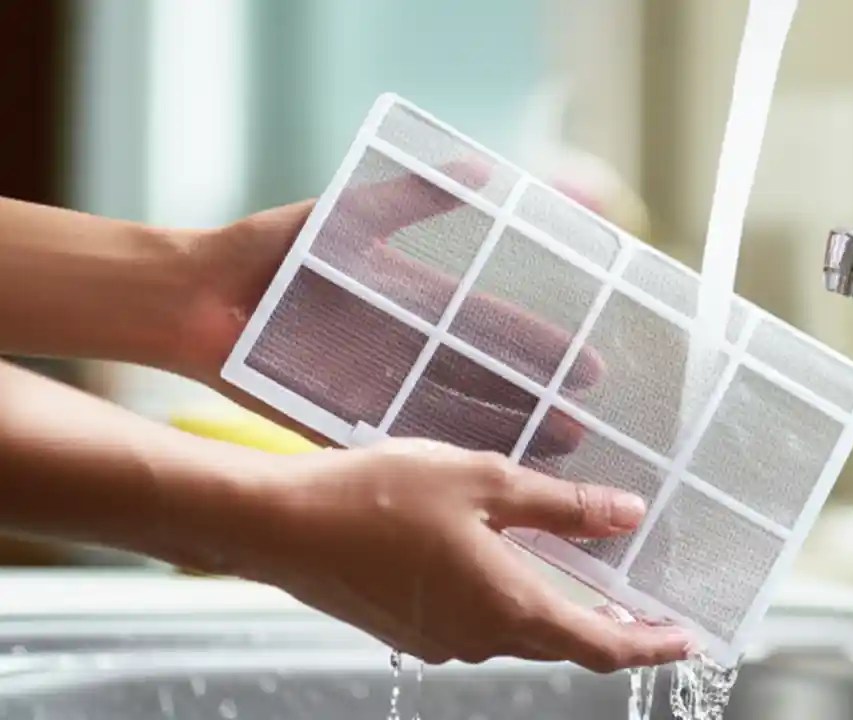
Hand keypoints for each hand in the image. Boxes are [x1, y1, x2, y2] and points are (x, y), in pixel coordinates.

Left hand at [179, 161, 599, 456]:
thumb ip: (414, 198)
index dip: (540, 346)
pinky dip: (436, 456)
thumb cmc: (270, 251)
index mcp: (414, 302)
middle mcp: (406, 350)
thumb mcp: (349, 215)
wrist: (198, 296)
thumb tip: (484, 171)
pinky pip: (399, 439)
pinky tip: (476, 474)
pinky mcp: (341, 417)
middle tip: (582, 427)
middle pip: (484, 380)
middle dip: (534, 402)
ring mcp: (377, 387)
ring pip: (453, 416)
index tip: (588, 366)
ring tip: (548, 455)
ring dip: (500, 435)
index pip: (492, 326)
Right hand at [249, 437, 691, 669]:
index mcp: (508, 606)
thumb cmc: (378, 496)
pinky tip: (506, 560)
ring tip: (582, 573)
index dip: (650, 645)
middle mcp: (479, 637)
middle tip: (643, 604)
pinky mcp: (410, 628)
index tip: (687, 641)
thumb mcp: (484, 483)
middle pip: (562, 643)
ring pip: (518, 630)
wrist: (281, 527)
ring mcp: (441, 639)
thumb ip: (562, 507)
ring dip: (556, 609)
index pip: (601, 646)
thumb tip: (629, 517)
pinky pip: (478, 621)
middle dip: (609, 628)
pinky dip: (510, 600)